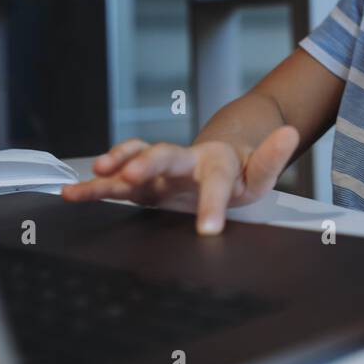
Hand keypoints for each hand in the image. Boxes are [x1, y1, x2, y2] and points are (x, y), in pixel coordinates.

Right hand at [60, 125, 299, 235]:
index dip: (211, 204)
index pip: (216, 182)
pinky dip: (96, 183)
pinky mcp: (142, 179)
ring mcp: (161, 168)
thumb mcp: (261, 171)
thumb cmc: (239, 171)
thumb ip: (272, 159)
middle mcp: (185, 160)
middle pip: (167, 155)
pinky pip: (117, 175)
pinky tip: (74, 192)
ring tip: (95, 175)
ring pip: (135, 162)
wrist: (218, 157)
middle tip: (133, 176)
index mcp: (218, 162)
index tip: (207, 230)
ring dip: (115, 167)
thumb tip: (290, 133)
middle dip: (148, 164)